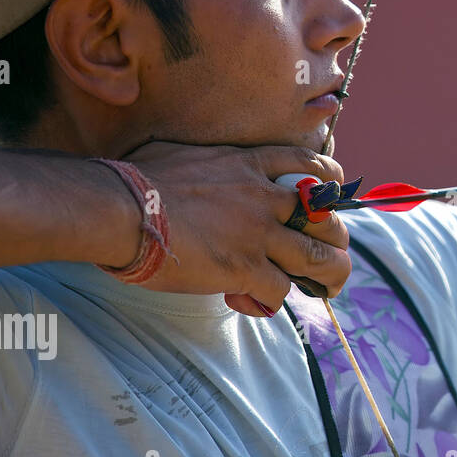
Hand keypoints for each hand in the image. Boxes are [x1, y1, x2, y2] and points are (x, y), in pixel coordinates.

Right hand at [107, 142, 351, 317]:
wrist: (119, 206)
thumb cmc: (138, 178)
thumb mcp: (190, 155)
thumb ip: (214, 166)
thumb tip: (205, 172)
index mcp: (251, 164)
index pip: (313, 167)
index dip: (332, 186)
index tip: (331, 201)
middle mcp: (265, 197)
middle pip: (328, 219)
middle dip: (338, 240)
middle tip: (332, 255)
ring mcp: (259, 233)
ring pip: (319, 258)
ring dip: (329, 276)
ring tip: (329, 288)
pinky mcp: (244, 268)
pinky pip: (280, 289)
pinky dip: (272, 300)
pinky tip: (252, 301)